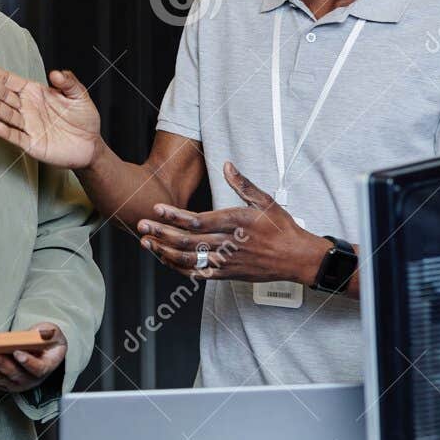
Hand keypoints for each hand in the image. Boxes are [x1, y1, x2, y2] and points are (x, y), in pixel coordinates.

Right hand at [0, 58, 100, 169]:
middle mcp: (26, 107)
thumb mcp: (79, 96)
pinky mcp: (31, 143)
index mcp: (34, 92)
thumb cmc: (83, 118)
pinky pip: (16, 137)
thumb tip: (56, 73)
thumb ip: (69, 83)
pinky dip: (6, 132)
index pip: (10, 80)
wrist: (90, 145)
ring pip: (7, 114)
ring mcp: (27, 125)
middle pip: (4, 95)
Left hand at [0, 323, 65, 394]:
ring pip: (0, 379)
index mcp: (45, 367)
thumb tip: (43, 332)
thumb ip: (50, 332)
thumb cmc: (47, 344)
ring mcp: (17, 384)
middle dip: (0, 365)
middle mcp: (31, 379)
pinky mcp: (4, 384)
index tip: (18, 353)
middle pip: (15, 375)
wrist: (43, 355)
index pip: (38, 368)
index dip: (28, 362)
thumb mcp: (54, 334)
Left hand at [135, 162, 331, 284]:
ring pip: (190, 259)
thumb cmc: (283, 229)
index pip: (199, 220)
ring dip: (165, 251)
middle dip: (161, 232)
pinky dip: (181, 268)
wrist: (298, 259)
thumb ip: (243, 184)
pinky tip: (167, 261)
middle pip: (188, 240)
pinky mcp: (229, 274)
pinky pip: (200, 274)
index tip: (156, 209)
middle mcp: (229, 243)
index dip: (174, 216)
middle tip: (141, 225)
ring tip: (147, 242)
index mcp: (237, 222)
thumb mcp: (266, 201)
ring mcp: (228, 261)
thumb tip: (227, 165)